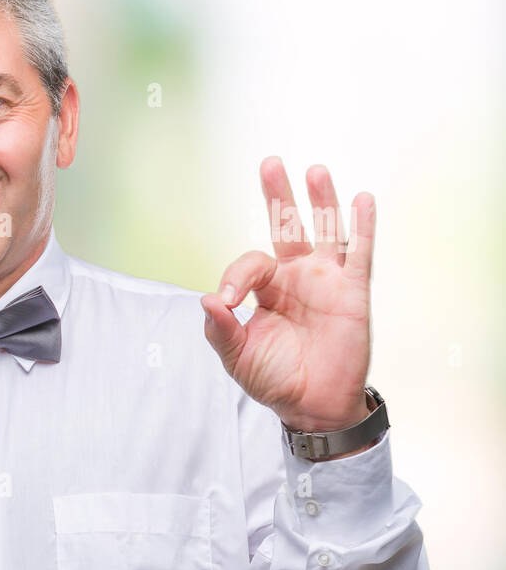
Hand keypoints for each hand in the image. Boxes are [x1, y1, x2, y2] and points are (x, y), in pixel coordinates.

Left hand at [201, 156, 373, 433]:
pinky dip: (361, 227)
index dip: (235, 278)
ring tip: (314, 170)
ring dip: (320, 200)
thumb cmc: (274, 379)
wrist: (311, 406)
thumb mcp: (237, 357)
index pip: (250, 263)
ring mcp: (327, 281)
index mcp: (267, 289)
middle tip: (269, 163)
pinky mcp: (353, 292)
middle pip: (287, 227)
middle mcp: (297, 277)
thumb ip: (221, 330)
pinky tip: (362, 199)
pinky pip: (359, 254)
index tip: (227, 304)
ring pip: (324, 231)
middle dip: (277, 196)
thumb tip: (207, 299)